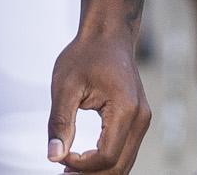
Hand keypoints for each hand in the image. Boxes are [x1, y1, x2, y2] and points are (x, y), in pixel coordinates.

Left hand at [47, 26, 149, 173]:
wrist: (107, 35)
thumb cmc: (85, 56)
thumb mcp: (65, 85)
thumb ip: (60, 122)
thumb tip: (53, 156)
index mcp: (125, 111)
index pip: (106, 156)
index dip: (81, 164)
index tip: (59, 157)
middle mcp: (140, 119)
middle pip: (119, 165)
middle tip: (63, 174)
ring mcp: (142, 120)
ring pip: (125, 162)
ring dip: (99, 171)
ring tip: (69, 171)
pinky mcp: (137, 120)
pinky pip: (125, 150)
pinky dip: (107, 160)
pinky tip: (83, 160)